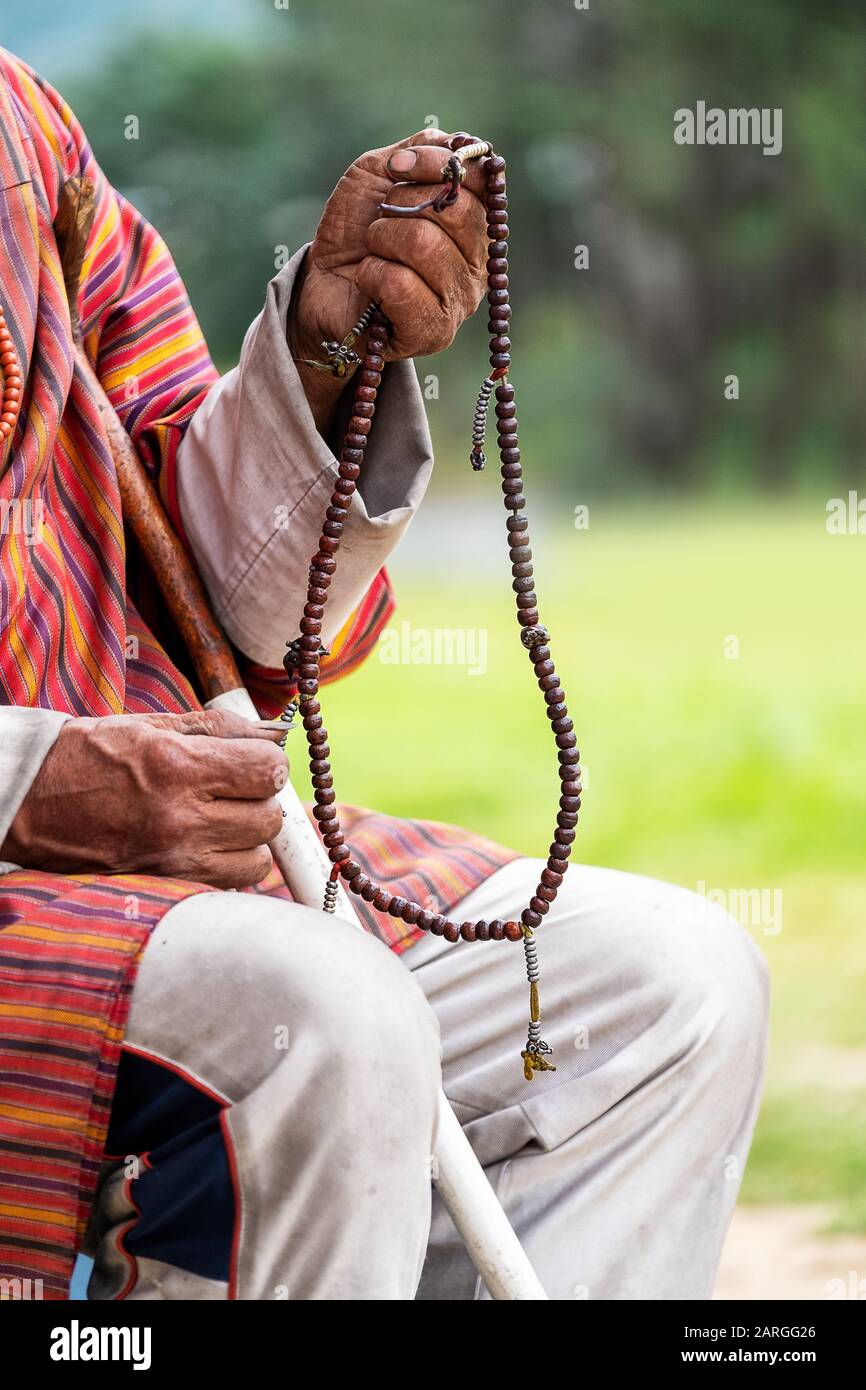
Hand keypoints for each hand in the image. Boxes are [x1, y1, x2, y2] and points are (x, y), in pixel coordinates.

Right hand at [1, 711, 288, 889]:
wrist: (28, 801)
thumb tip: (272, 734)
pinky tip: (204, 845)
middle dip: (259, 800)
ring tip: (220, 821)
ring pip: (256, 861)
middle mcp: (179, 819)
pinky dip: (226, 866)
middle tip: (235, 790)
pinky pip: (225, 884)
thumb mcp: (150, 725)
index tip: (255, 761)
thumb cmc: (87, 756)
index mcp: (176, 766)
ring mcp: (172, 860)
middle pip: (268, 819)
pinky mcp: (164, 887)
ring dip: (248, 840)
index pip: (267, 770)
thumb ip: (218, 729)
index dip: (269, 763)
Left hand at [289, 128, 488, 381]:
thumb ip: (421, 150)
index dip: (435, 163)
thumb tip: (449, 150)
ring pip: (424, 245)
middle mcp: (477, 262)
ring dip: (381, 240)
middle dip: (401, 204)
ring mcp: (460, 301)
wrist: (321, 282)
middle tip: (380, 222)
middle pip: (455, 210)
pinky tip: (369, 283)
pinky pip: (401, 284)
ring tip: (374, 254)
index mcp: (474, 222)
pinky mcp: (433, 332)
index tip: (396, 168)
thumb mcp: (382, 173)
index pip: (480, 179)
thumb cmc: (357, 230)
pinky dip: (371, 274)